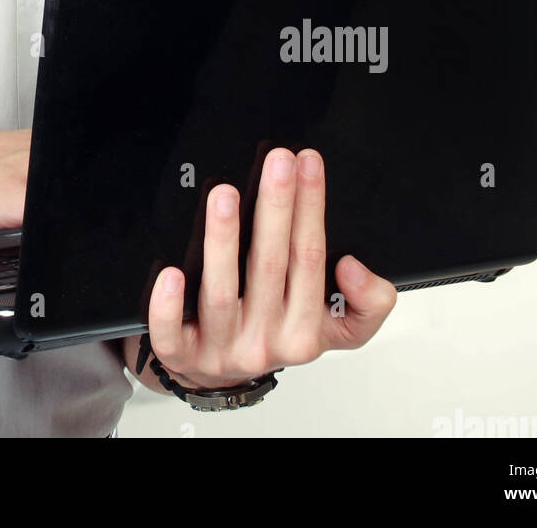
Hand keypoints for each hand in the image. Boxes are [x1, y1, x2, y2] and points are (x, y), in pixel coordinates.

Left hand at [144, 147, 396, 390]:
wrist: (224, 374)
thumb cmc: (278, 335)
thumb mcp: (338, 327)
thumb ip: (368, 302)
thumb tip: (354, 268)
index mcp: (304, 329)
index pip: (310, 258)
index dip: (310, 207)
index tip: (307, 162)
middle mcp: (265, 339)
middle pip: (270, 265)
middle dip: (276, 207)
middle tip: (277, 162)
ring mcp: (221, 347)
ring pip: (221, 292)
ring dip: (223, 240)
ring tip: (224, 195)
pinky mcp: (181, 354)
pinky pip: (171, 333)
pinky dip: (168, 304)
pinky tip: (171, 272)